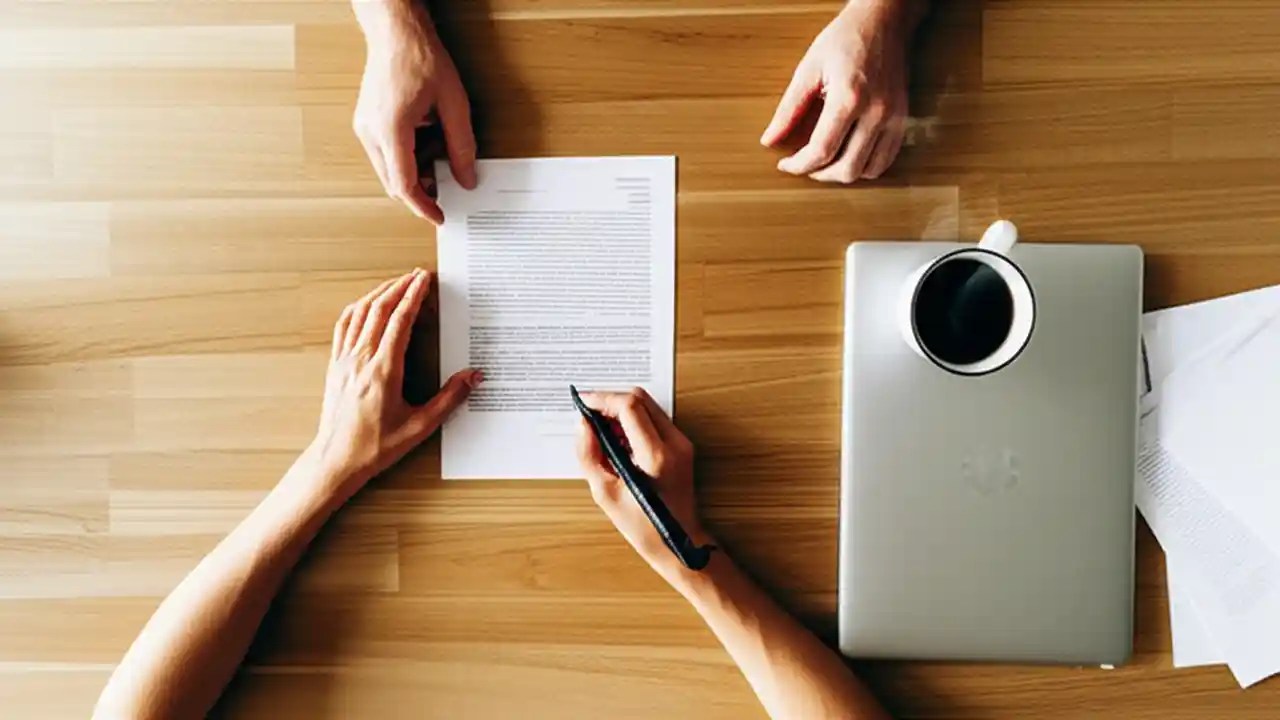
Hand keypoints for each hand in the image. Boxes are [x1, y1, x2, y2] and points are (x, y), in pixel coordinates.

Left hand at [310, 269, 481, 499]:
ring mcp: (345, 360)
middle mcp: (361, 360)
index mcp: (384, 371)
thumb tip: (473, 377)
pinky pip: (344, 326)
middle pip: (379, 309)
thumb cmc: (375, 447)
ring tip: (395, 283)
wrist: (337, 460)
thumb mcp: (420, 427)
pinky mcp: (335, 366)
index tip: (424, 280)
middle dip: (399, 287)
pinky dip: (357, 308)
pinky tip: (365, 304)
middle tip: (416, 275)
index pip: (400, 321)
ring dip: (378, 293)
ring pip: (359, 313)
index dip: (414, 296)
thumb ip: (449, 399)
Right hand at [353, 0, 476, 223]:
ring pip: (389, 170)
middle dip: (421, 189)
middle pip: (394, 182)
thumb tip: (467, 178)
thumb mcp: (454, 104)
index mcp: (391, 129)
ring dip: (415, 171)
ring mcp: (364, 128)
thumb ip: (461, 146)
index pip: (404, 184)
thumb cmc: (421, 59)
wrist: (396, 33)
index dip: (423, 206)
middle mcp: (371, 131)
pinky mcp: (366, 123)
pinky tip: (425, 139)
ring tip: (438, 149)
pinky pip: (385, 154)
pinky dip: (406, 157)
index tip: (439, 217)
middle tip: (447, 184)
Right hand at [575, 389, 711, 578]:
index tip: (584, 403)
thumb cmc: (645, 527)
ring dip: (621, 411)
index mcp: (656, 456)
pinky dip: (633, 421)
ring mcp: (681, 443)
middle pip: (640, 399)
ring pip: (647, 406)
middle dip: (611, 401)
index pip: (629, 407)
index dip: (602, 399)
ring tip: (602, 433)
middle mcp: (674, 444)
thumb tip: (583, 425)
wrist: (678, 543)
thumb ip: (589, 454)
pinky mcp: (681, 446)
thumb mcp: (605, 493)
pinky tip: (619, 442)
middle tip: (589, 416)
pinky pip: (654, 419)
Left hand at [761, 0, 922, 182]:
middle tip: (803, 164)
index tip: (785, 164)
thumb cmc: (846, 39)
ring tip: (825, 162)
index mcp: (850, 97)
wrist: (883, 22)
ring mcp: (894, 118)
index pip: (822, 150)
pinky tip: (848, 155)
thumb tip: (770, 139)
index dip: (799, 165)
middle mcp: (876, 112)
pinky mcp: (903, 120)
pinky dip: (864, 166)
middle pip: (847, 168)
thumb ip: (788, 109)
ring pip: (867, 170)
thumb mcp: (808, 69)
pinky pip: (885, 160)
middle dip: (819, 173)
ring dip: (842, 173)